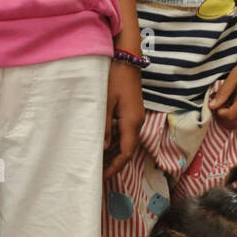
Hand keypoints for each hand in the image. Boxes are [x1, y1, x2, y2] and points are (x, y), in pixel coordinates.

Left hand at [103, 61, 144, 179]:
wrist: (126, 61)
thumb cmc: (115, 79)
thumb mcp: (105, 104)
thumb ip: (104, 127)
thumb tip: (102, 148)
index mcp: (131, 123)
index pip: (125, 153)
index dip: (115, 166)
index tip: (103, 176)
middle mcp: (137, 123)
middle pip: (127, 150)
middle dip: (114, 163)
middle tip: (99, 172)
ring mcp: (136, 118)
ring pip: (126, 142)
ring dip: (114, 153)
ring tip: (99, 162)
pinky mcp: (132, 113)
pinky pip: (125, 133)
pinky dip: (115, 142)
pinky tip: (104, 145)